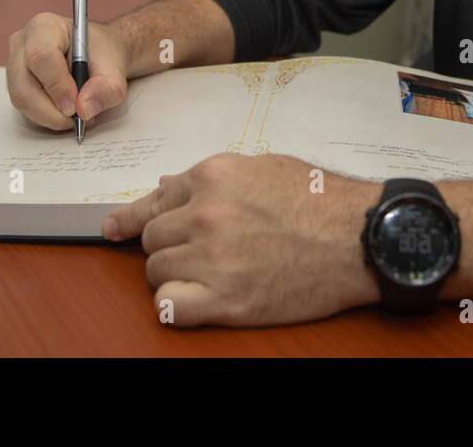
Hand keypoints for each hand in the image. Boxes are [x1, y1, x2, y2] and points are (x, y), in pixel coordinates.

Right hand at [6, 12, 129, 130]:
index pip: (41, 56)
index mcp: (45, 27)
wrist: (98, 55)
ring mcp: (14, 64)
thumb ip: (106, 89)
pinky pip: (23, 108)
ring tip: (76, 113)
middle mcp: (22, 43)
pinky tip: (64, 110)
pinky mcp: (15, 83)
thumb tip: (83, 110)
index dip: (57, 85)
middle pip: (24, 85)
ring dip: (50, 116)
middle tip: (76, 118)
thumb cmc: (103, 55)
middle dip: (51, 110)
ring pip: (21, 100)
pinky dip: (45, 116)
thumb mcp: (115, 71)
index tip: (75, 106)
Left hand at [105, 153, 381, 326]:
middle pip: (152, 238)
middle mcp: (206, 213)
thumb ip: (212, 178)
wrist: (360, 238)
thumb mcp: (264, 168)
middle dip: (167, 245)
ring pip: (156, 271)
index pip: (155, 200)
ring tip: (211, 274)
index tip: (112, 229)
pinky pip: (169, 306)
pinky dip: (176, 304)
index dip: (133, 217)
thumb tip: (167, 186)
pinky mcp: (226, 300)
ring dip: (175, 274)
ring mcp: (212, 258)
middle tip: (196, 253)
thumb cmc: (321, 200)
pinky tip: (196, 299)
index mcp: (213, 176)